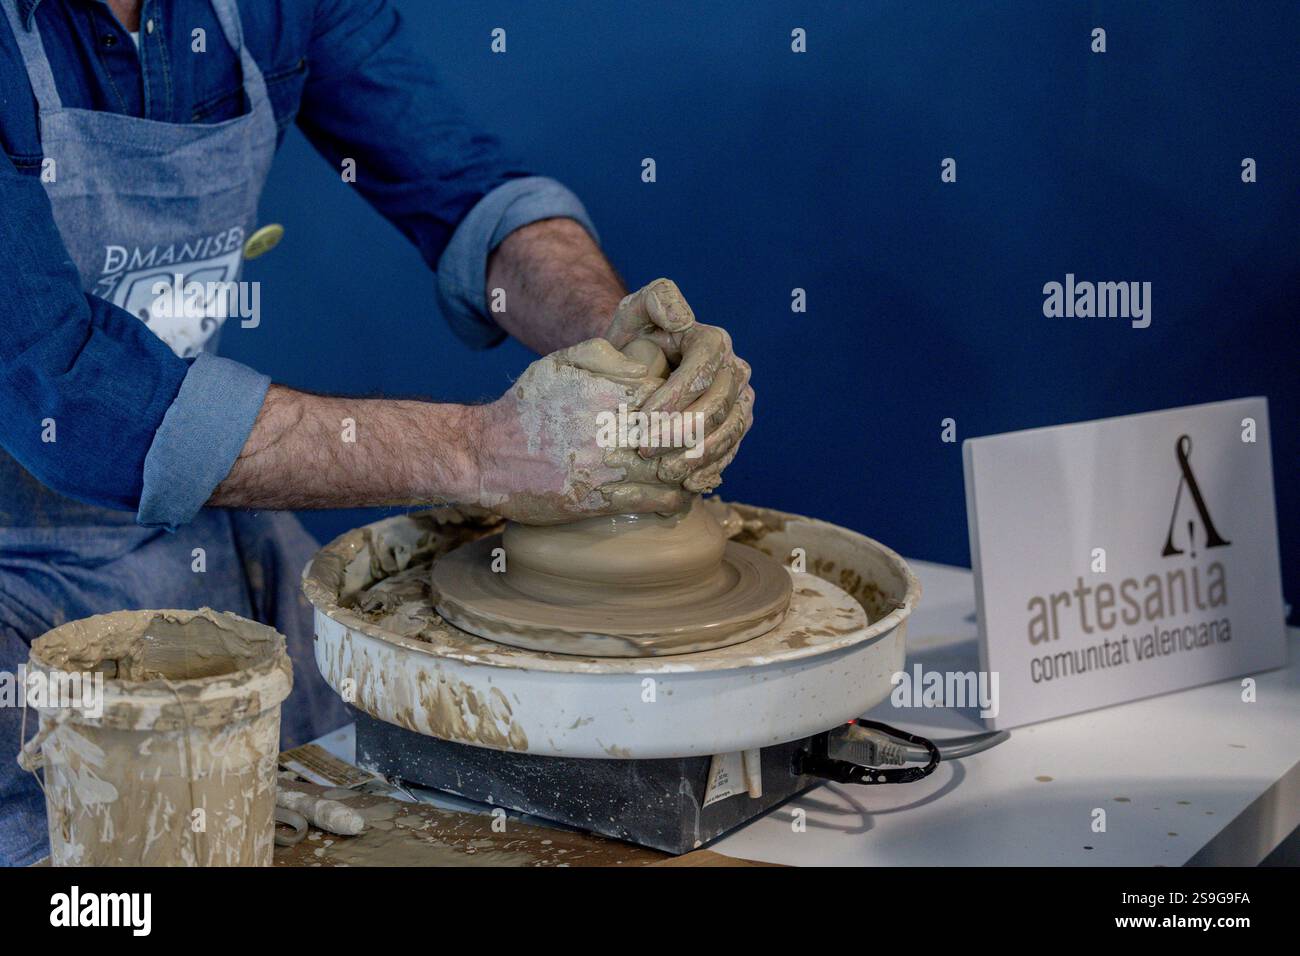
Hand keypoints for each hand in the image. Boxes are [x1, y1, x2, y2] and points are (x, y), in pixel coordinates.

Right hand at [473, 338, 689, 523]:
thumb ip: (605, 354)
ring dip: (692, 471)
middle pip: (684, 432)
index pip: (677, 393)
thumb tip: (646, 361)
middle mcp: (616, 427)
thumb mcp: (559, 363)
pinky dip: (675, 499)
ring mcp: (611, 466)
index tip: (692, 411)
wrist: (484, 456)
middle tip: (702, 445)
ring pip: (678, 469)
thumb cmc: (525, 408)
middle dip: (697, 439)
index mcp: (612, 391)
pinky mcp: (602, 500)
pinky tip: (675, 495)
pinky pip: (658, 500)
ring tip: (695, 471)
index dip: (690, 402)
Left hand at [603, 278, 753, 492]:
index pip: (703, 370)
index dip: (676, 398)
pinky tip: (686, 484)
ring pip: (730, 432)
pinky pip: (732, 452)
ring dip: (698, 456)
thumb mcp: (635, 312)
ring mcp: (739, 402)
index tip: (642, 421)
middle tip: (647, 452)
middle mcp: (734, 371)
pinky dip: (710, 470)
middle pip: (719, 405)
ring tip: (664, 473)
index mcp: (713, 342)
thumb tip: (683, 317)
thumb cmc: (632, 341)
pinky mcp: (735, 428)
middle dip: (683, 432)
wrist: (636, 371)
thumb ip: (655, 300)